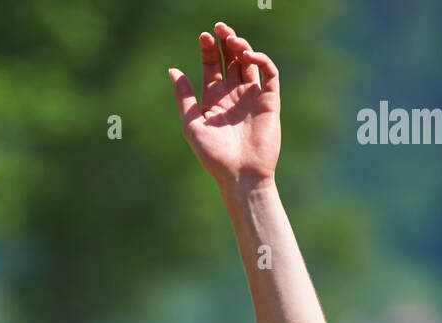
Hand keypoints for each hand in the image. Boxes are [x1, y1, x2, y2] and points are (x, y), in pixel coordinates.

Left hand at [168, 21, 280, 186]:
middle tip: (219, 27)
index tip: (204, 36)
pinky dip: (260, 60)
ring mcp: (252, 96)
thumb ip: (184, 98)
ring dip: (241, 47)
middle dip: (225, 40)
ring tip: (232, 39)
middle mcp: (233, 95)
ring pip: (249, 61)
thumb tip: (172, 70)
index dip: (208, 49)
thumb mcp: (192, 125)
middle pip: (230, 58)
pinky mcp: (270, 101)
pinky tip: (248, 56)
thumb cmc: (214, 157)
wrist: (240, 175)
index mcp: (214, 99)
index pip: (212, 65)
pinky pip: (269, 73)